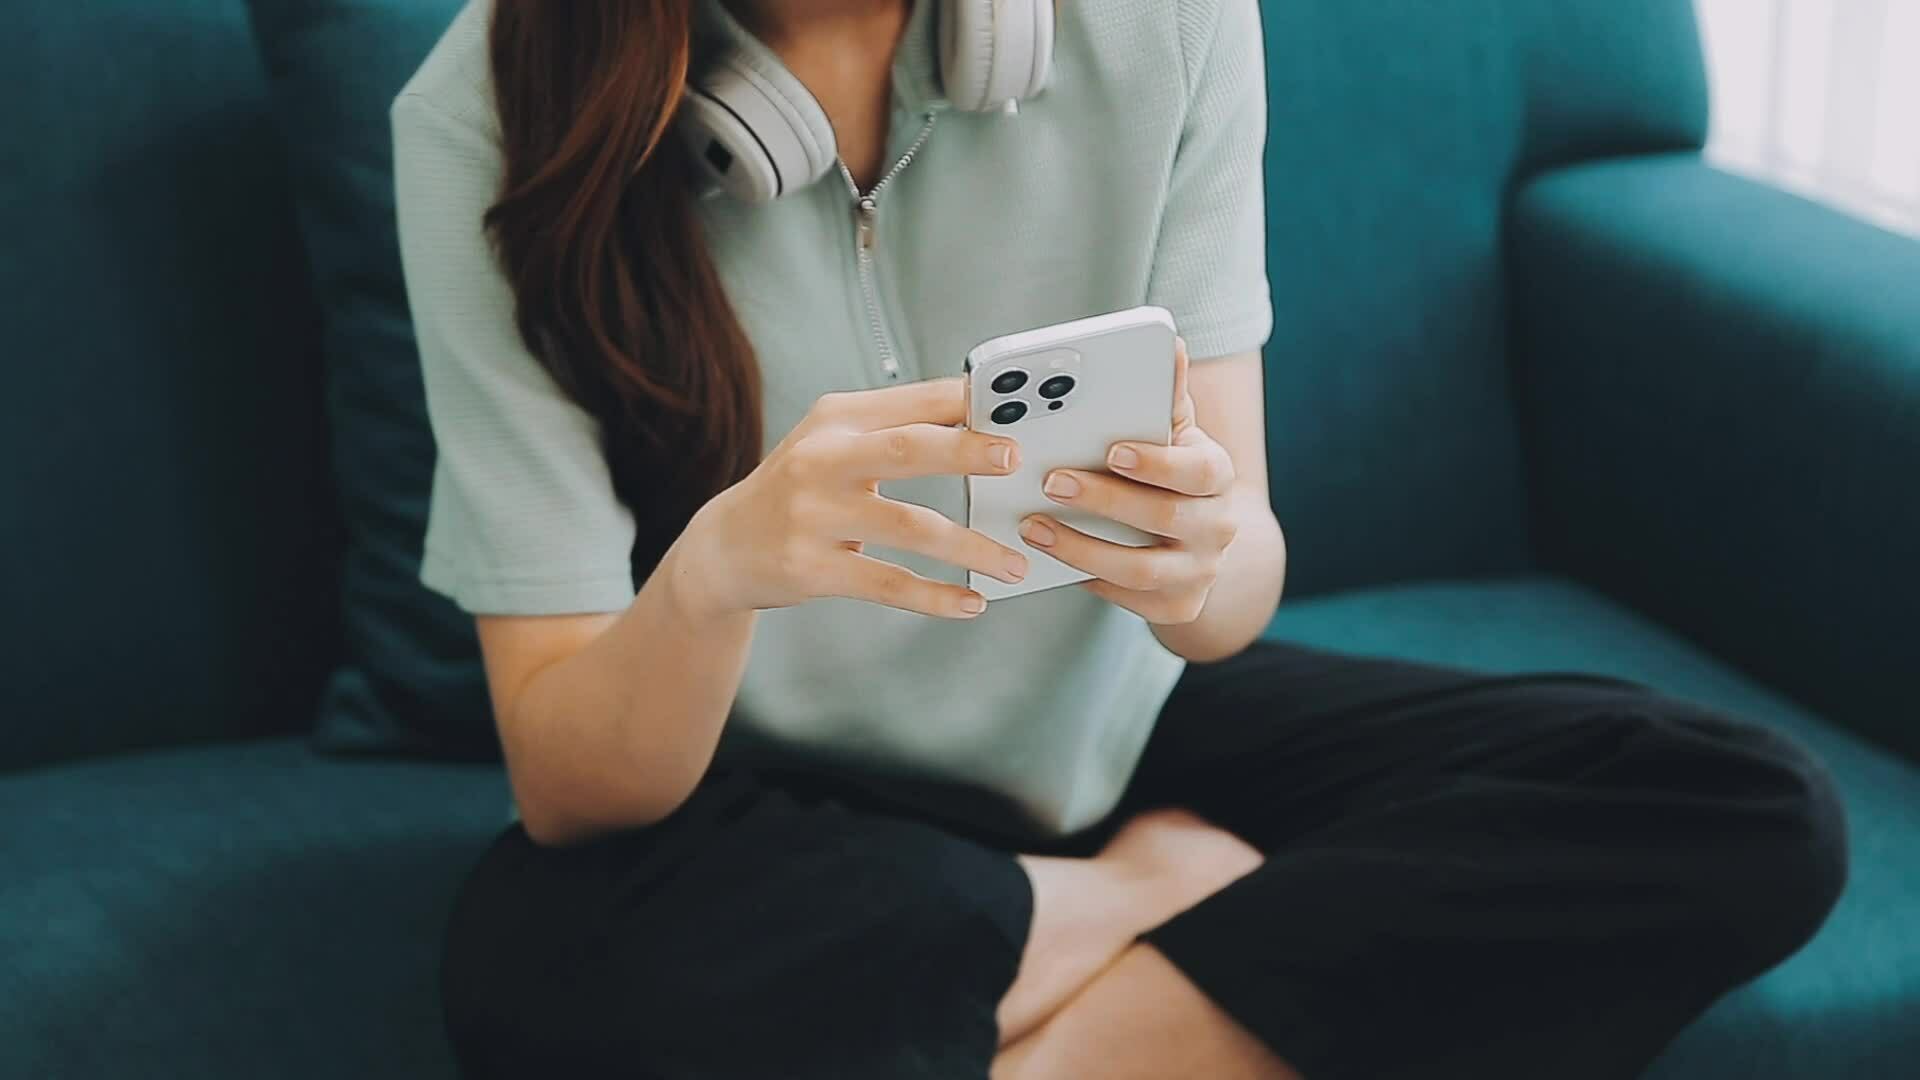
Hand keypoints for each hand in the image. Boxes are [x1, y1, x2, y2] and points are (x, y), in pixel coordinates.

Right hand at [677, 379, 1028, 619]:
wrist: (725, 547)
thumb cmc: (800, 487)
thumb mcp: (834, 442)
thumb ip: (898, 427)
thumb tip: (981, 417)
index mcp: (837, 419)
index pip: (912, 402)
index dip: (966, 402)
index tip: (1018, 408)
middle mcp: (822, 460)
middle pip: (907, 449)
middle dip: (966, 451)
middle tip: (1017, 460)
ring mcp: (814, 516)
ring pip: (909, 527)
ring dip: (970, 548)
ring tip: (1014, 563)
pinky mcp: (811, 568)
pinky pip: (887, 583)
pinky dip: (934, 596)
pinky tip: (971, 603)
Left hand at [1019, 340, 1239, 624]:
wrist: (1201, 544)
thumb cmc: (1174, 475)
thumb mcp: (1174, 435)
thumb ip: (1164, 397)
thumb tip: (1172, 343)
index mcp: (1217, 476)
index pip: (1198, 469)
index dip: (1157, 462)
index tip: (1111, 450)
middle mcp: (1218, 526)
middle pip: (1164, 516)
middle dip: (1103, 500)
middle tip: (1050, 481)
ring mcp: (1199, 571)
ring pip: (1140, 568)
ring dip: (1081, 546)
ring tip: (1034, 527)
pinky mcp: (1177, 605)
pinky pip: (1125, 596)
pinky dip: (1087, 576)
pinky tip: (1049, 559)